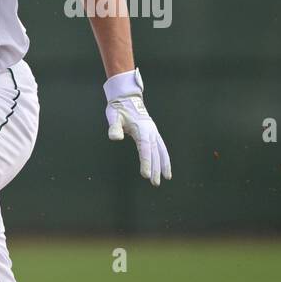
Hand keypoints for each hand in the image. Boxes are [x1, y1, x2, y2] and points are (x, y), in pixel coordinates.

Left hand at [103, 68, 170, 186]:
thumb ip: (114, 128)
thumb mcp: (113, 116)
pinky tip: (164, 167)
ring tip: (166, 178)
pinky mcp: (153, 133)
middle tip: (155, 183)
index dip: (146, 162)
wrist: (127, 98)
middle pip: (155, 152)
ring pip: (161, 150)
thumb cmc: (119, 109)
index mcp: (142, 129)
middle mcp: (151, 131)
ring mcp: (154, 132)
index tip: (146, 175)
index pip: (145, 149)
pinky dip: (164, 157)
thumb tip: (115, 138)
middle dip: (155, 168)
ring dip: (163, 164)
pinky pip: (161, 147)